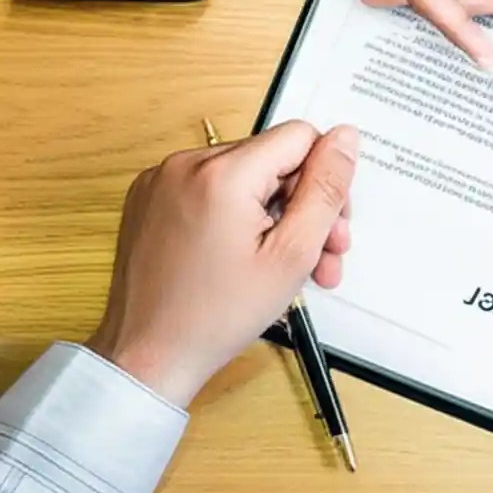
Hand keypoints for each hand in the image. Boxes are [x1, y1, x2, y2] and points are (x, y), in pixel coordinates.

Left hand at [86, 121, 358, 405]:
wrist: (148, 355)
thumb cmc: (214, 317)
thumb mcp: (292, 254)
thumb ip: (325, 189)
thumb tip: (344, 138)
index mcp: (222, 173)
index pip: (300, 137)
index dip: (325, 180)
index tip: (329, 224)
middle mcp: (185, 164)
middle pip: (273, 159)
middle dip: (304, 205)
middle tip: (320, 254)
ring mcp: (162, 180)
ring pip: (245, 177)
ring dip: (274, 215)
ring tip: (286, 263)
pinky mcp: (151, 197)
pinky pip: (211, 189)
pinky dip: (236, 215)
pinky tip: (248, 255)